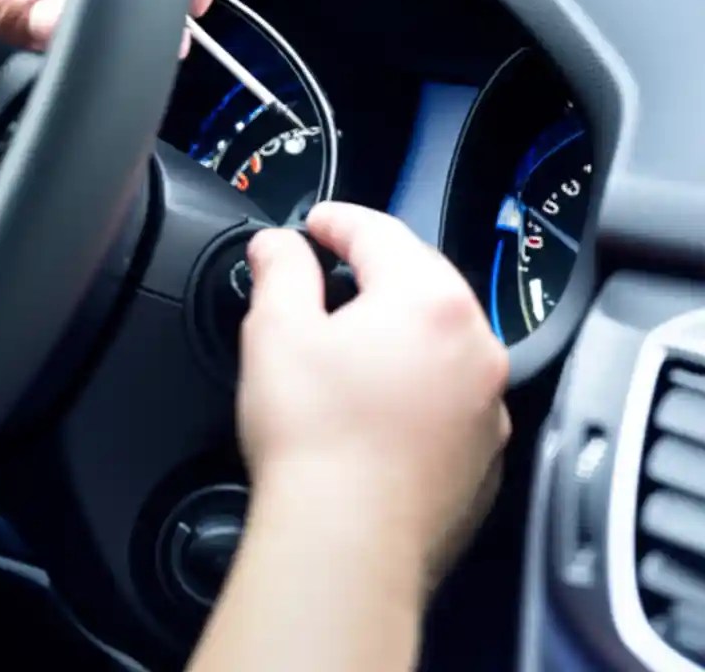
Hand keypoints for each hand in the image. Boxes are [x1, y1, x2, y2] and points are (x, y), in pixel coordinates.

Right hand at [237, 202, 510, 586]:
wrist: (347, 543)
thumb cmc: (315, 440)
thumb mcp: (275, 331)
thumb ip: (280, 271)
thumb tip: (278, 246)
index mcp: (428, 300)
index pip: (379, 232)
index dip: (337, 221)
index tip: (315, 224)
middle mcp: (474, 346)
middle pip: (421, 283)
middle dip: (373, 275)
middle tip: (324, 283)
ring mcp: (487, 405)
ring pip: (442, 345)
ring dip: (399, 335)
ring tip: (346, 356)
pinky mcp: (483, 455)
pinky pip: (451, 401)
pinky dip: (417, 392)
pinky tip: (374, 415)